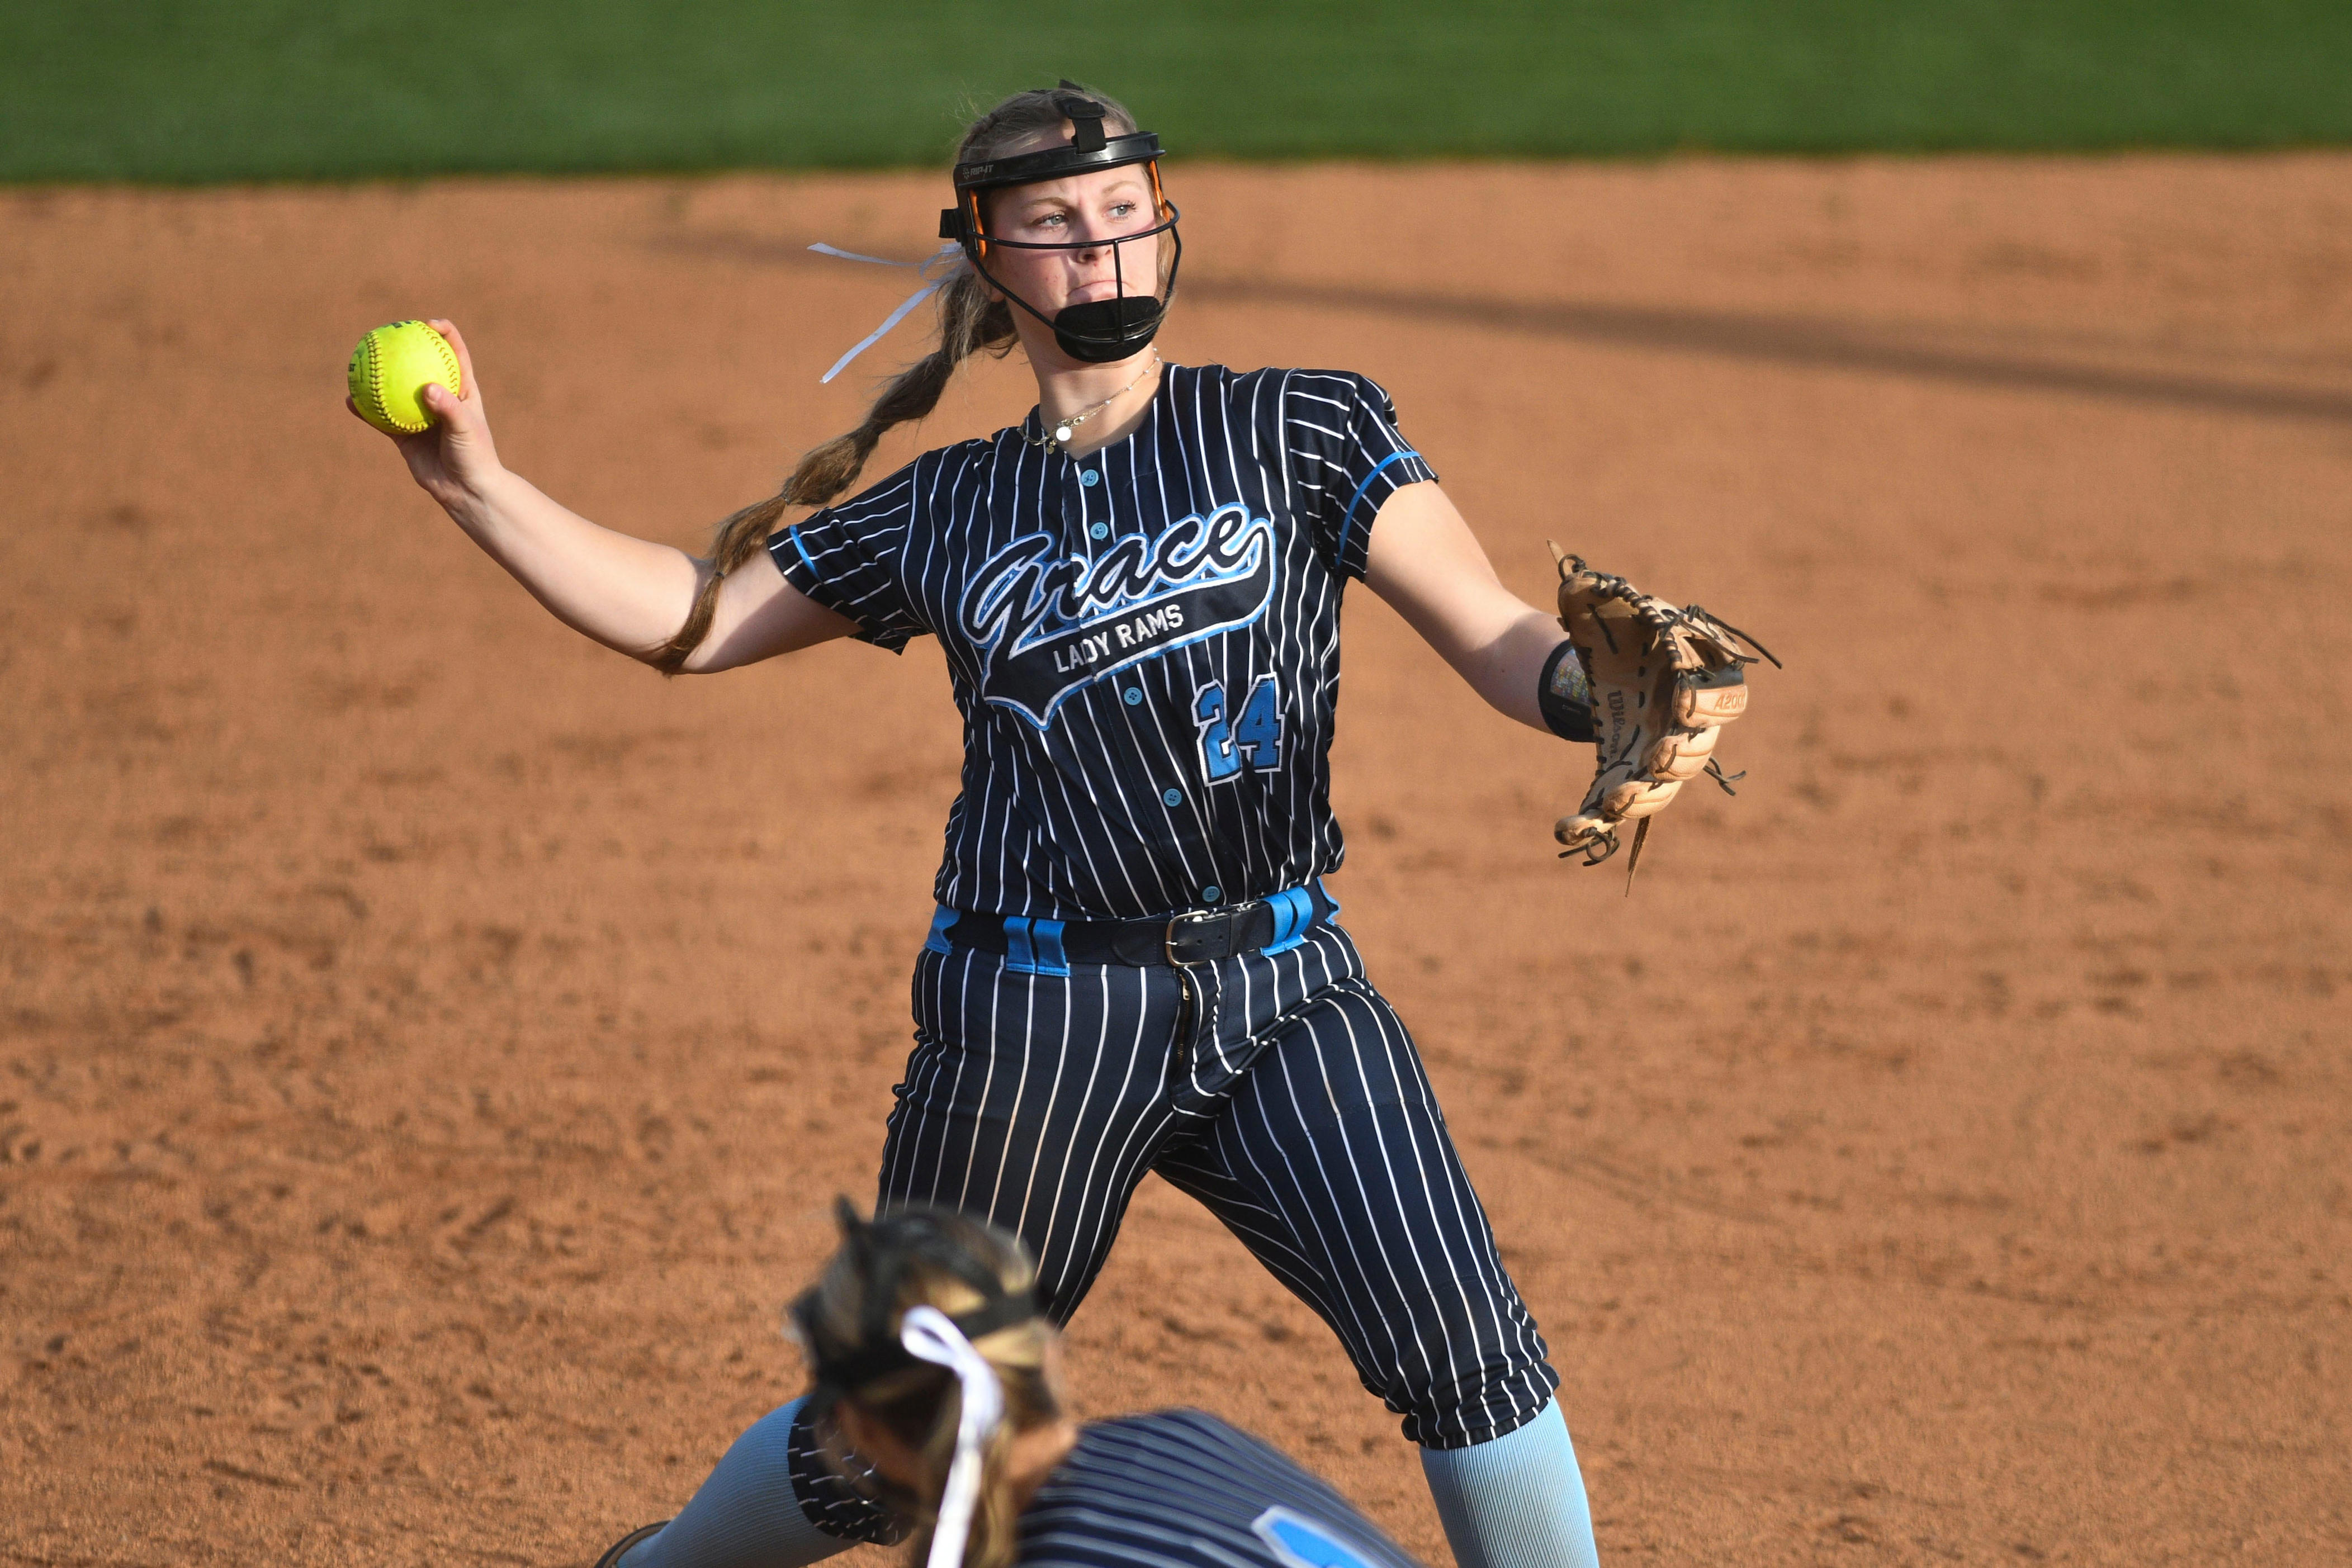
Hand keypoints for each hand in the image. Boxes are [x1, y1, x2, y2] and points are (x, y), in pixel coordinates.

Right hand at [347, 318, 504, 515]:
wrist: (465, 490)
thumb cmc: (474, 456)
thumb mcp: (466, 429)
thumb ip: (448, 408)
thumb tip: (428, 389)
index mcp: (462, 390)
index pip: (455, 354)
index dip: (444, 333)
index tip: (428, 324)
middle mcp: (440, 398)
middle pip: (419, 364)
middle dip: (402, 347)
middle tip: (385, 334)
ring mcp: (420, 415)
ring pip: (394, 389)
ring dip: (376, 376)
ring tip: (357, 361)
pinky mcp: (404, 434)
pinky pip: (380, 418)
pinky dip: (365, 410)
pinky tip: (349, 401)